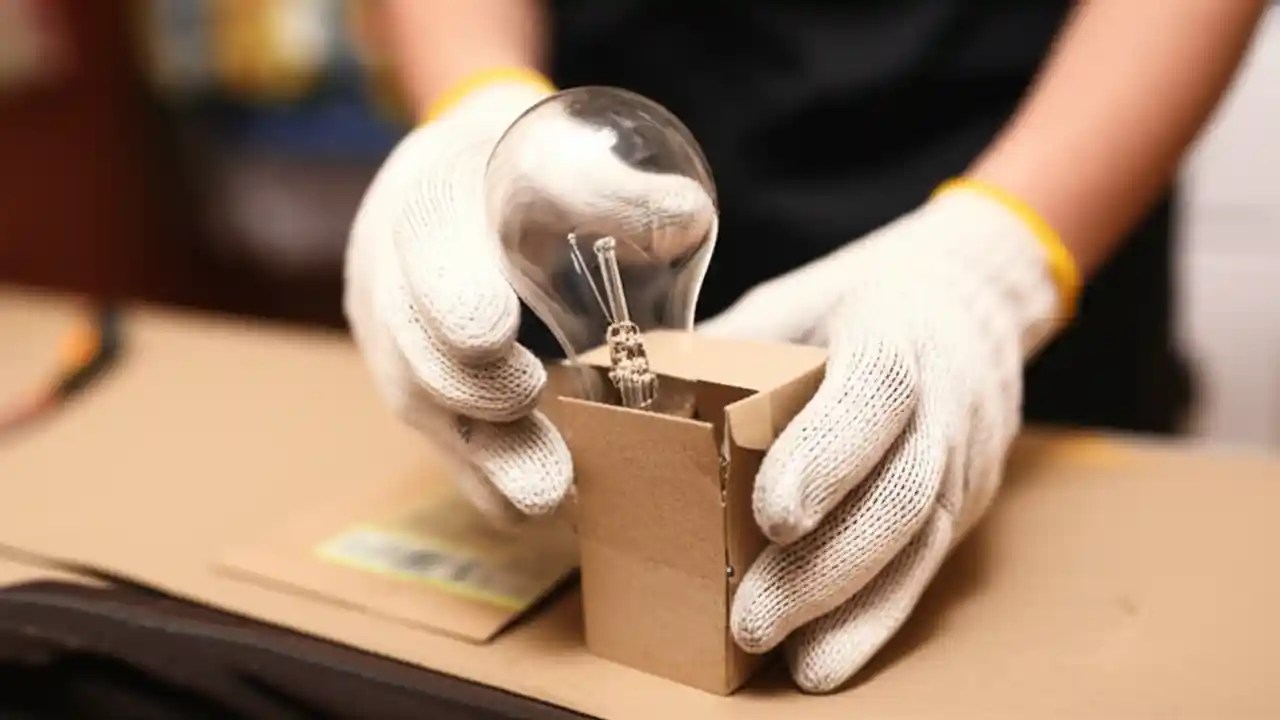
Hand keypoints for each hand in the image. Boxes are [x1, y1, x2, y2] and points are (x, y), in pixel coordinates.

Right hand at [345, 78, 714, 521]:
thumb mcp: (558, 151)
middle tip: (528, 415)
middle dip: (468, 393)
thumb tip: (685, 216)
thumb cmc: (520, 170)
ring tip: (545, 495)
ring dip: (484, 459)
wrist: (460, 192)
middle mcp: (393, 283)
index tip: (492, 334)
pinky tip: (550, 509)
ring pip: (424, 412)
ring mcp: (399, 349)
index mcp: (427, 201)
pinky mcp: (422, 397)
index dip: (451, 292)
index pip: (425, 242)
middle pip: (411, 347)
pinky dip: (493, 483)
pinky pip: (447, 448)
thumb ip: (611, 185)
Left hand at [701, 183, 1071, 691]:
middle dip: (826, 564)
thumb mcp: (794, 299)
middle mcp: (947, 400)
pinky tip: (826, 658)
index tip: (771, 515)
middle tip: (751, 618)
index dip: (828, 452)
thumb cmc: (862, 297)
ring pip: (921, 543)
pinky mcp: (970, 504)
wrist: (976, 294)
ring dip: (851, 609)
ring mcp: (967, 458)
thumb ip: (728, 348)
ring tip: (790, 660)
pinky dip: (876, 620)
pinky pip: (927, 568)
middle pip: (902, 490)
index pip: (875, 389)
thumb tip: (627, 397)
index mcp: (896, 330)